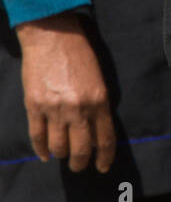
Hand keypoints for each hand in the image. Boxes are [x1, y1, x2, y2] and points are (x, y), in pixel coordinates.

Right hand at [15, 11, 116, 172]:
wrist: (52, 35)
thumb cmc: (78, 54)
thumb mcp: (98, 79)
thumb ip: (97, 106)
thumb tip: (94, 133)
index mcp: (99, 100)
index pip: (104, 139)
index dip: (104, 157)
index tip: (102, 167)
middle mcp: (78, 108)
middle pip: (81, 149)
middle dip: (80, 162)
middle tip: (79, 164)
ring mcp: (55, 109)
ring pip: (59, 147)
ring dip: (61, 154)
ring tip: (62, 153)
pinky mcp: (35, 106)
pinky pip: (38, 137)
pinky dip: (42, 149)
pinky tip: (46, 154)